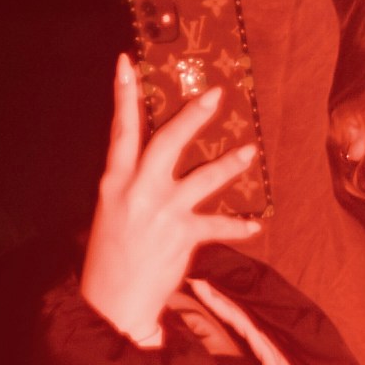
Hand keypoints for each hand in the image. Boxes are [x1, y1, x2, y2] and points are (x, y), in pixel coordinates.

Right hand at [80, 61, 252, 348]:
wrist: (112, 301)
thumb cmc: (110, 254)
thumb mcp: (109, 210)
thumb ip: (130, 181)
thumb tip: (154, 158)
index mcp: (115, 182)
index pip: (120, 131)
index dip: (124, 95)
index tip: (127, 62)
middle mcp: (139, 191)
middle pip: (168, 142)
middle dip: (192, 116)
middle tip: (215, 94)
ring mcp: (163, 213)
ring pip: (203, 177)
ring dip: (230, 163)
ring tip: (249, 151)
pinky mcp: (183, 237)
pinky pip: (218, 225)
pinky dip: (238, 226)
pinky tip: (255, 225)